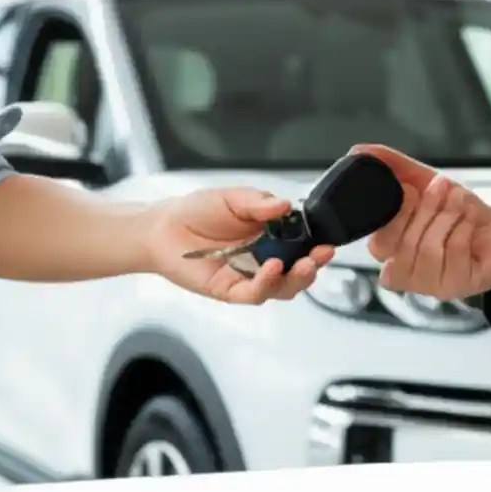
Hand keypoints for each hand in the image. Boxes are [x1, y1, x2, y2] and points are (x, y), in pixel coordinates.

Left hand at [151, 187, 334, 303]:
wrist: (163, 227)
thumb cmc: (197, 212)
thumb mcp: (233, 198)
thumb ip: (259, 203)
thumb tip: (285, 205)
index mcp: (271, 236)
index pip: (303, 245)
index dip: (317, 245)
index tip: (327, 241)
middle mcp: (264, 259)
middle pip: (298, 272)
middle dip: (314, 266)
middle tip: (321, 255)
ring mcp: (249, 277)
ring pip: (282, 288)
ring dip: (296, 278)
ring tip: (301, 264)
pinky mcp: (231, 290)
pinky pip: (254, 293)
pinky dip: (266, 283)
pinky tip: (271, 268)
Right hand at [351, 144, 490, 299]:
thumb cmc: (459, 213)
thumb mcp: (425, 183)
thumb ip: (392, 167)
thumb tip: (358, 151)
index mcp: (393, 250)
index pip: (378, 243)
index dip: (397, 214)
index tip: (412, 188)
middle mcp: (408, 271)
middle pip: (402, 247)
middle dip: (426, 210)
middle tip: (442, 187)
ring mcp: (430, 284)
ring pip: (428, 251)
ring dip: (447, 217)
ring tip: (459, 202)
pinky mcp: (456, 287)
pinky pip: (453, 255)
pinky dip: (464, 229)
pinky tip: (470, 222)